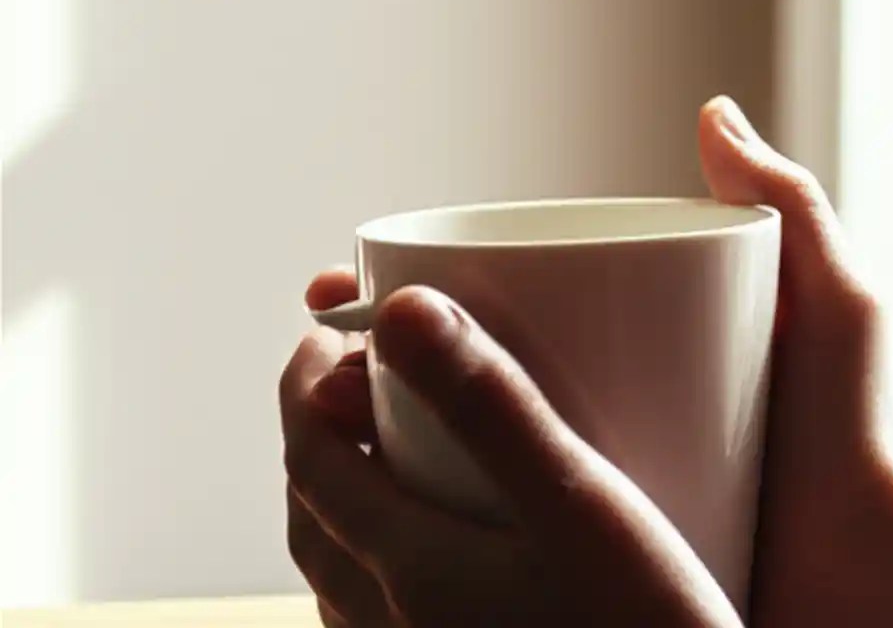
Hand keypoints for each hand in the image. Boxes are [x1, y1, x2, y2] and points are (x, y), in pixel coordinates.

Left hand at [282, 279, 739, 625]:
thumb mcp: (577, 508)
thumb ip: (492, 408)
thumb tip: (402, 309)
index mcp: (409, 569)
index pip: (312, 461)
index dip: (302, 387)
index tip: (320, 332)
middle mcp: (395, 625)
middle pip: (314, 518)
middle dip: (314, 436)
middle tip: (347, 379)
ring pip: (341, 572)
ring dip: (341, 499)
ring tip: (382, 452)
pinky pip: (380, 614)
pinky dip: (379, 559)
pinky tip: (432, 554)